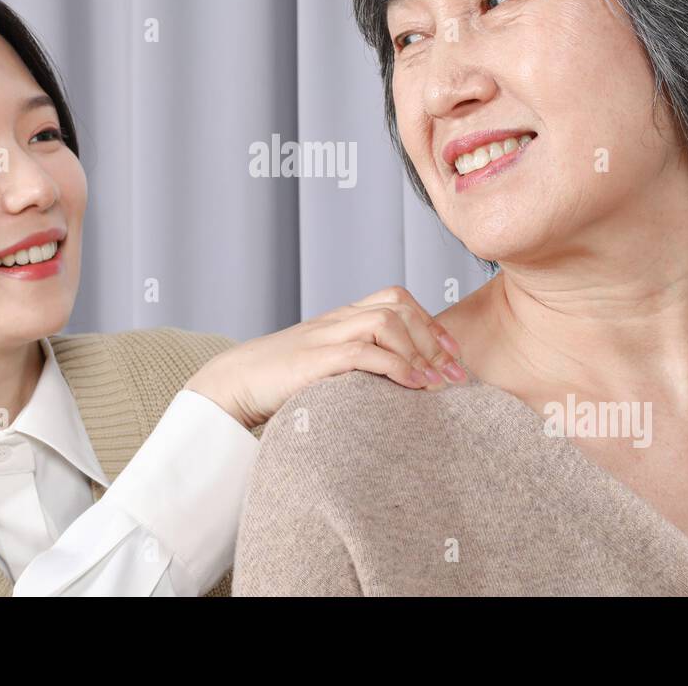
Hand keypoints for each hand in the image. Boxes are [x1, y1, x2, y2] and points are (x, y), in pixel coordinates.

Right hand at [183, 285, 465, 428]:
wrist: (232, 383)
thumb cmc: (280, 382)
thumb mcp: (325, 367)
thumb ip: (356, 365)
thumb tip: (397, 388)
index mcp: (340, 318)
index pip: (395, 299)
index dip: (429, 323)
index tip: (452, 355)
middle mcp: (336, 319)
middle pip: (397, 305)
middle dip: (433, 337)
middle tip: (455, 373)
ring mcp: (324, 335)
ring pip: (385, 321)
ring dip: (419, 351)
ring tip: (437, 383)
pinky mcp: (314, 359)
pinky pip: (364, 351)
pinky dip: (396, 366)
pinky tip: (413, 386)